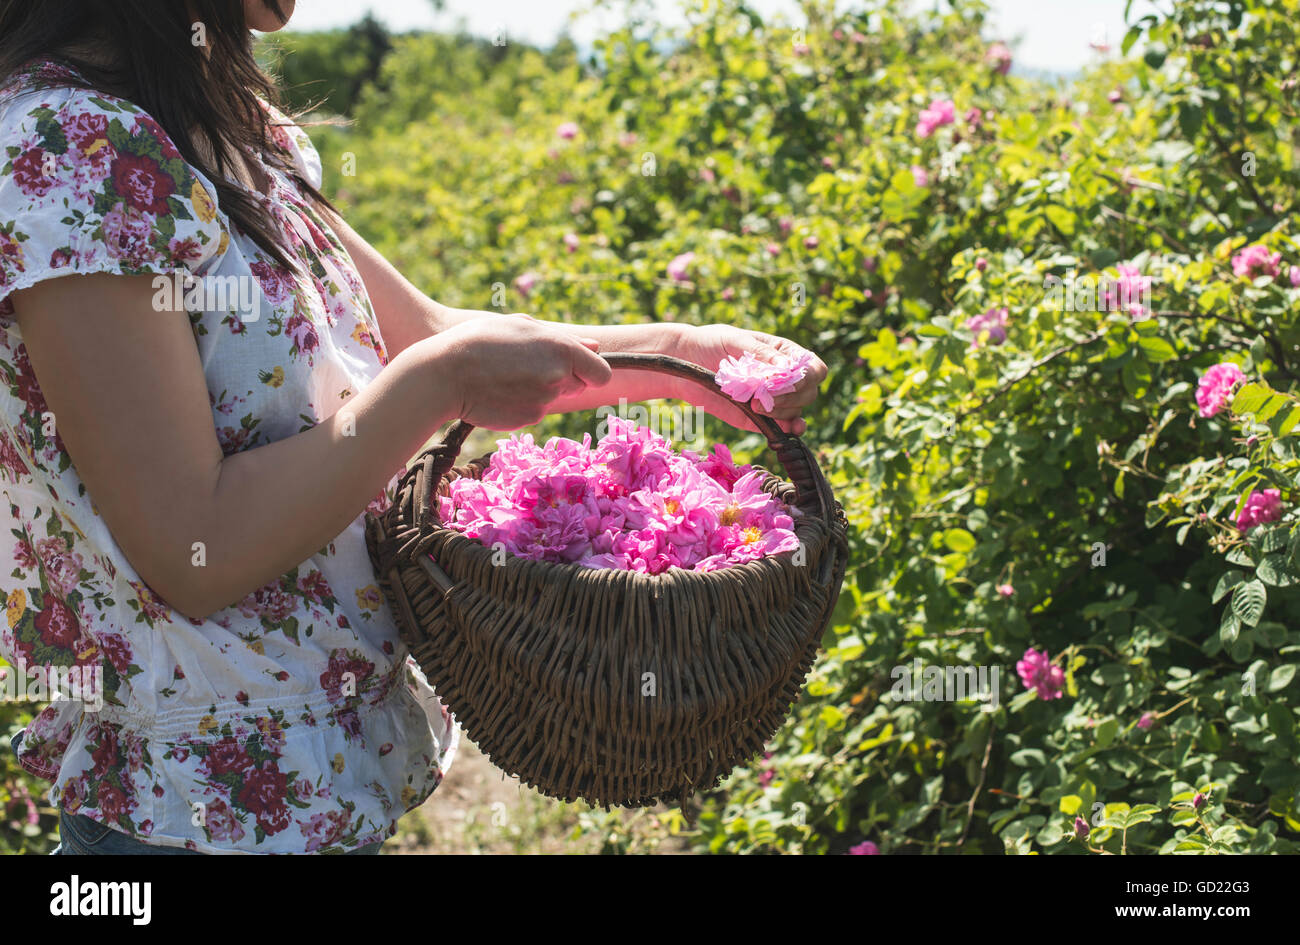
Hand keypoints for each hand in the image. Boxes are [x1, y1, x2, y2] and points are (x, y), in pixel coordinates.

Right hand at [428, 314, 612, 428]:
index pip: (602, 372)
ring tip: (507, 377)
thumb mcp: (520, 326)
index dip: (591, 371)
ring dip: (539, 391)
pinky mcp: (528, 419)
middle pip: (579, 386)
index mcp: (562, 349)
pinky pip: (534, 412)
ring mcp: (545, 400)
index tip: (579, 371)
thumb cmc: (479, 341)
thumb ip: (562, 338)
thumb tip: (595, 346)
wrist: (443, 374)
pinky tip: (499, 392)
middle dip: (563, 379)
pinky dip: (521, 404)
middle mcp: (559, 376)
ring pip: (553, 398)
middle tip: (528, 369)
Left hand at [671, 324, 827, 434]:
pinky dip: (789, 430)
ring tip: (754, 405)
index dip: (808, 376)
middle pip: (809, 392)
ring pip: (796, 411)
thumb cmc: (712, 343)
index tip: (786, 379)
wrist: (686, 363)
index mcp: (784, 353)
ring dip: (782, 412)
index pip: (814, 368)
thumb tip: (786, 368)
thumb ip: (761, 354)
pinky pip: (782, 427)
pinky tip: (789, 430)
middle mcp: (784, 378)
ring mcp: (774, 399)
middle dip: (791, 396)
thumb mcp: (736, 341)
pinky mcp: (759, 418)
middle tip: (763, 396)